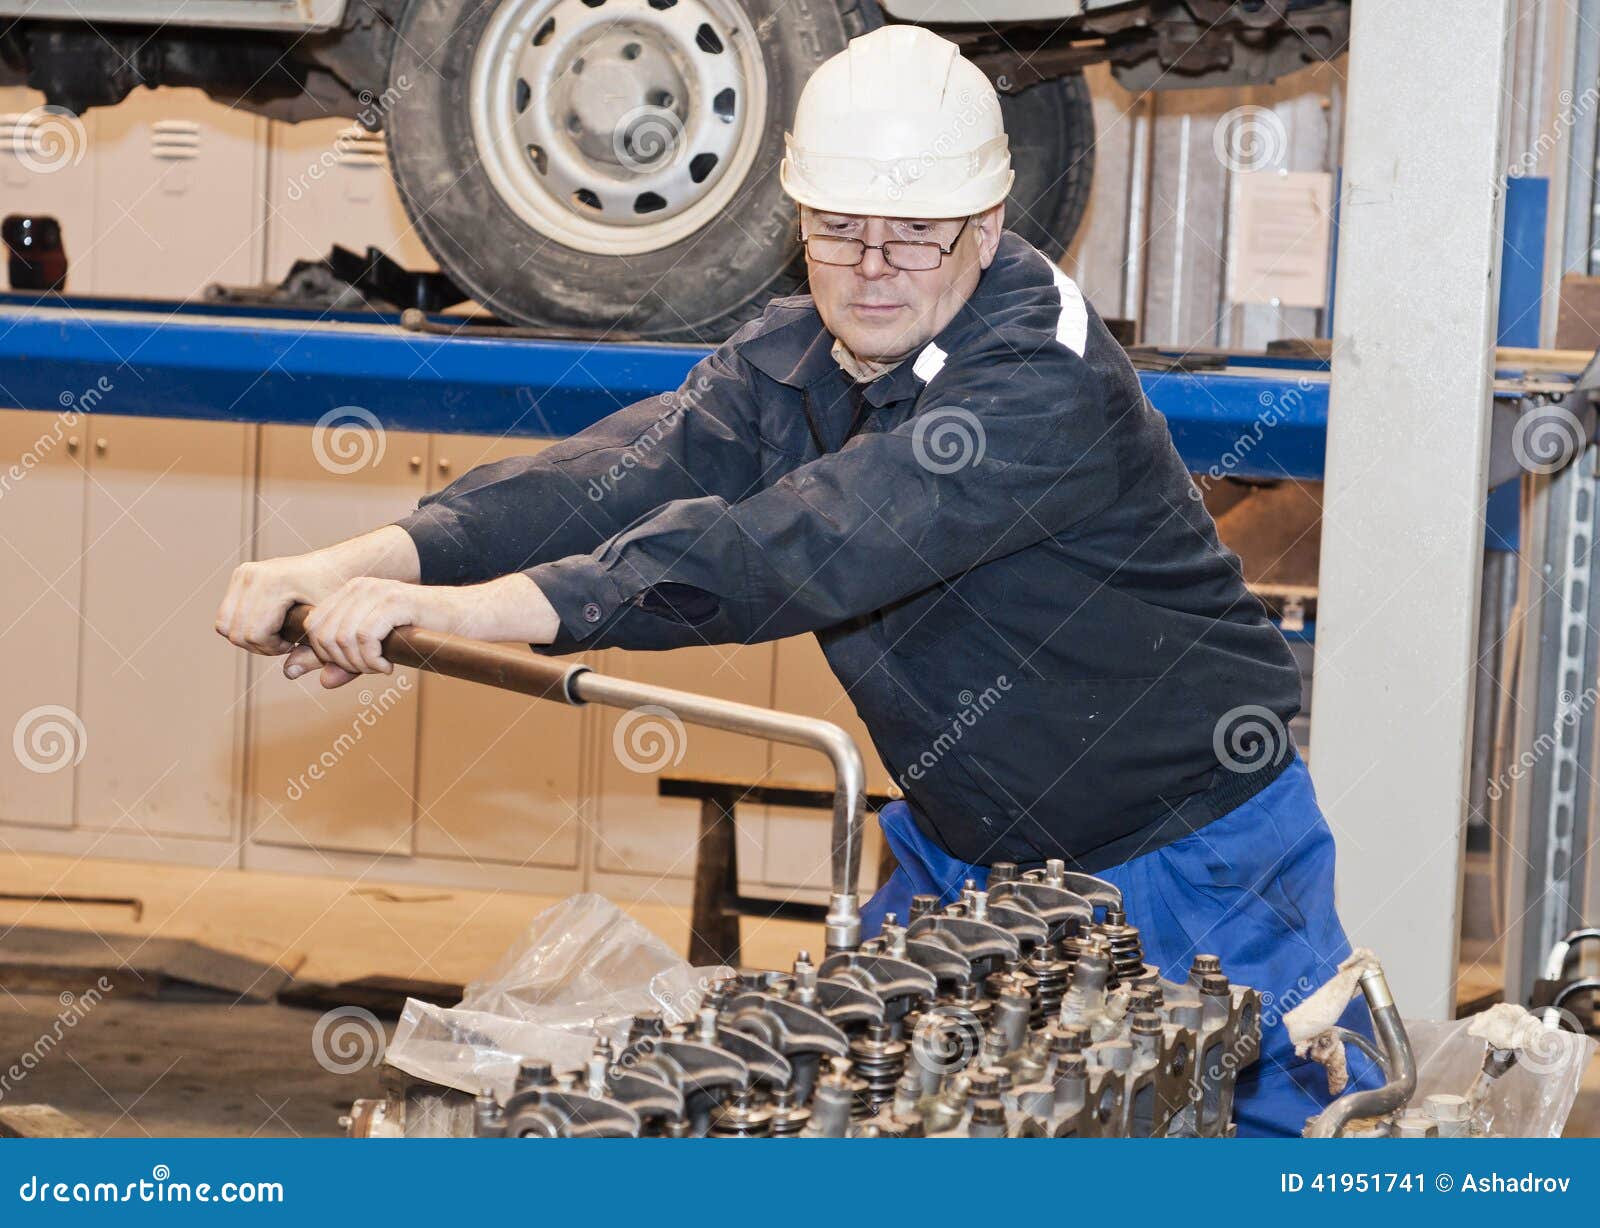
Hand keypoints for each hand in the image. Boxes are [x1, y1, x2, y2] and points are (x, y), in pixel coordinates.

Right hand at [215, 527, 422, 686]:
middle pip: (235, 633)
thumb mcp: (328, 626)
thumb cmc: (337, 596)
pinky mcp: (240, 574)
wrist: (335, 566)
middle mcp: (252, 574)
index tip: (295, 643)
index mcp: (273, 583)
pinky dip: (242, 626)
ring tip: (277, 634)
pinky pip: (226, 615)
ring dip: (249, 638)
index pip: (253, 634)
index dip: (273, 648)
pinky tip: (269, 624)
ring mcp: (243, 572)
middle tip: (286, 642)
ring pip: (225, 626)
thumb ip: (312, 653)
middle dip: (260, 646)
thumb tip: (289, 674)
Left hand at [291, 574, 560, 687]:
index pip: (313, 627)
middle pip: (324, 635)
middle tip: (369, 669)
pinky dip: (373, 661)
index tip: (355, 665)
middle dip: (342, 663)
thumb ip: (343, 661)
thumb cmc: (423, 634)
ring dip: (359, 665)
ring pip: (342, 639)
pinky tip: (389, 666)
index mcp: (350, 591)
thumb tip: (316, 680)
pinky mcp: (395, 602)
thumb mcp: (376, 649)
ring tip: (381, 667)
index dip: (326, 656)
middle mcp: (360, 586)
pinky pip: (365, 638)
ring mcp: (377, 592)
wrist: (465, 619)